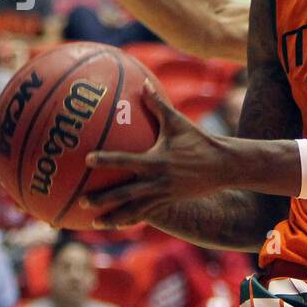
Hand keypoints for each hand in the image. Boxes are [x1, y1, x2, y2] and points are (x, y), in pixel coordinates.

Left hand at [82, 82, 229, 227]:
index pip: (126, 161)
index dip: (107, 160)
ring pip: (134, 210)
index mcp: (156, 161)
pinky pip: (146, 213)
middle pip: (125, 194)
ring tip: (94, 224)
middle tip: (82, 201)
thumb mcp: (178, 122)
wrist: (223, 166)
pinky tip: (117, 224)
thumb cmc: (198, 141)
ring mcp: (163, 195)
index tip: (88, 158)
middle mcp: (157, 181)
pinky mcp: (169, 202)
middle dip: (103, 199)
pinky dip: (130, 219)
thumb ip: (157, 104)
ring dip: (113, 218)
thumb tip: (143, 82)